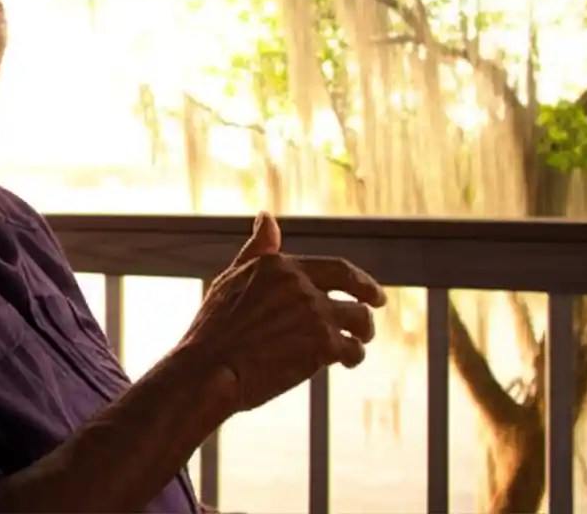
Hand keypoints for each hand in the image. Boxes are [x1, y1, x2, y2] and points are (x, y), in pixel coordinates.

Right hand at [177, 212, 386, 412]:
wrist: (208, 370)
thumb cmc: (213, 329)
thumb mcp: (230, 279)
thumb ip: (257, 250)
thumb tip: (266, 216)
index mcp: (280, 266)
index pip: (336, 267)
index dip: (358, 278)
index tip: (368, 288)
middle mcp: (300, 285)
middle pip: (356, 289)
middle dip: (372, 297)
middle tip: (378, 305)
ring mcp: (314, 314)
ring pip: (360, 320)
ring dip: (362, 333)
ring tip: (356, 344)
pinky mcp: (322, 345)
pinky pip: (353, 349)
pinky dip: (353, 357)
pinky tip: (346, 362)